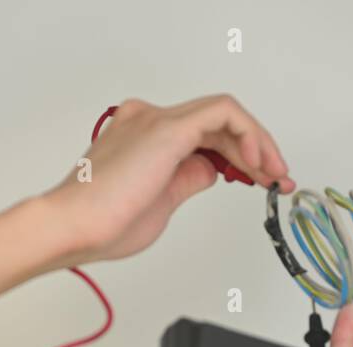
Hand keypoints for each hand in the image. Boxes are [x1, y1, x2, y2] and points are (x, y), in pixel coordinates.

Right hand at [42, 94, 296, 266]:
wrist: (73, 227)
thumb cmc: (102, 225)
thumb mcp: (161, 202)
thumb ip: (187, 180)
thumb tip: (213, 170)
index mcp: (142, 136)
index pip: (204, 135)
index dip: (240, 156)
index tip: (262, 181)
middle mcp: (149, 119)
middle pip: (218, 123)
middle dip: (256, 151)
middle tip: (278, 179)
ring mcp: (157, 119)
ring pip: (224, 114)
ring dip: (257, 143)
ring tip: (274, 175)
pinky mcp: (169, 128)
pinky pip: (222, 113)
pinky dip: (248, 135)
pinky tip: (257, 163)